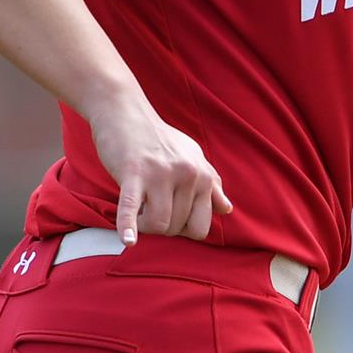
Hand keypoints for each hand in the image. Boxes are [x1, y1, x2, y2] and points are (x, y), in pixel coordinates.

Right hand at [88, 101, 233, 244]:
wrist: (126, 112)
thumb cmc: (158, 138)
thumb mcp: (192, 157)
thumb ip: (211, 184)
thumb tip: (227, 209)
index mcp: (203, 175)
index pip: (200, 225)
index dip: (182, 229)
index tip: (169, 217)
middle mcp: (187, 175)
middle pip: (177, 227)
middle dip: (162, 227)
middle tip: (149, 211)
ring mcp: (161, 174)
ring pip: (159, 224)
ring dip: (145, 226)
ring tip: (138, 212)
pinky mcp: (133, 174)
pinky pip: (132, 208)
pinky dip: (128, 227)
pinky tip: (128, 240)